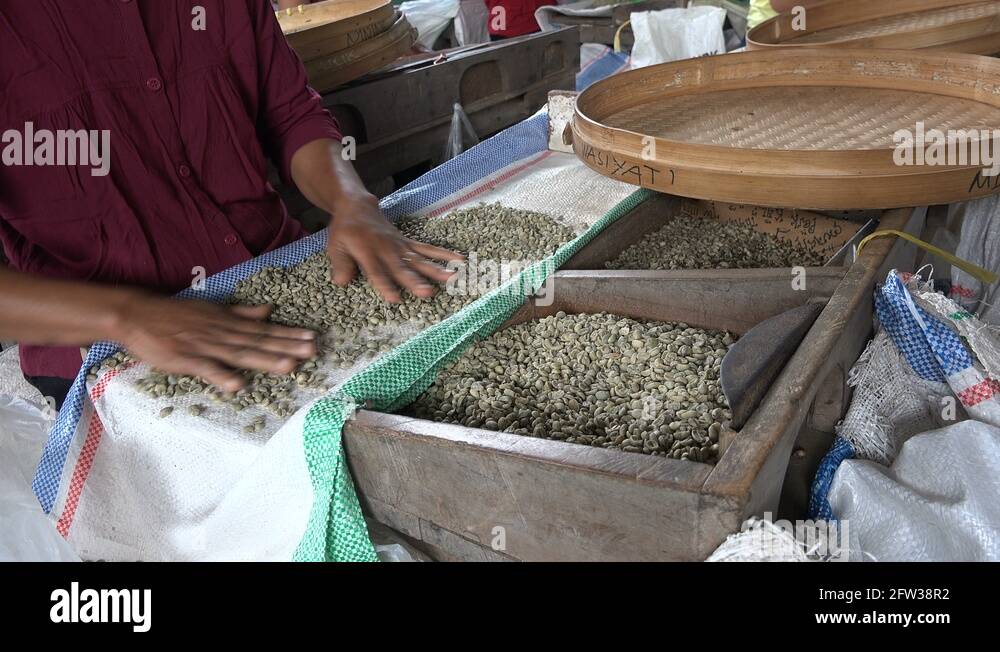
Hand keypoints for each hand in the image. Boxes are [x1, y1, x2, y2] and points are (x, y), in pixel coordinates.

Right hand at [116, 295, 316, 391]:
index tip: (312, 337)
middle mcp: (221, 333)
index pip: (263, 330)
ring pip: (239, 354)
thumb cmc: (176, 314)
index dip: (288, 334)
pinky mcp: (185, 358)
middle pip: (258, 341)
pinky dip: (222, 376)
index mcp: (228, 322)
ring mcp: (204, 345)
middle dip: (286, 346)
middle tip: (312, 350)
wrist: (137, 314)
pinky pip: (206, 368)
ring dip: (265, 359)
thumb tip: (269, 310)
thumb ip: (241, 313)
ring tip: (290, 366)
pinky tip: (239, 385)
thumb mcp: (212, 309)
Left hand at [326, 194, 462, 302]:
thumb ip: (340, 263)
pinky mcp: (408, 243)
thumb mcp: (334, 246)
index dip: (385, 284)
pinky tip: (460, 260)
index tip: (394, 298)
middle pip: (402, 267)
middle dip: (415, 280)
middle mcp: (387, 250)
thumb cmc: (345, 230)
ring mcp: (400, 246)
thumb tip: (342, 282)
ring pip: (420, 258)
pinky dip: (444, 254)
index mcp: (367, 252)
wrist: (358, 206)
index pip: (376, 271)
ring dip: (436, 268)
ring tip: (454, 277)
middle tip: (428, 292)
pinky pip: (427, 249)